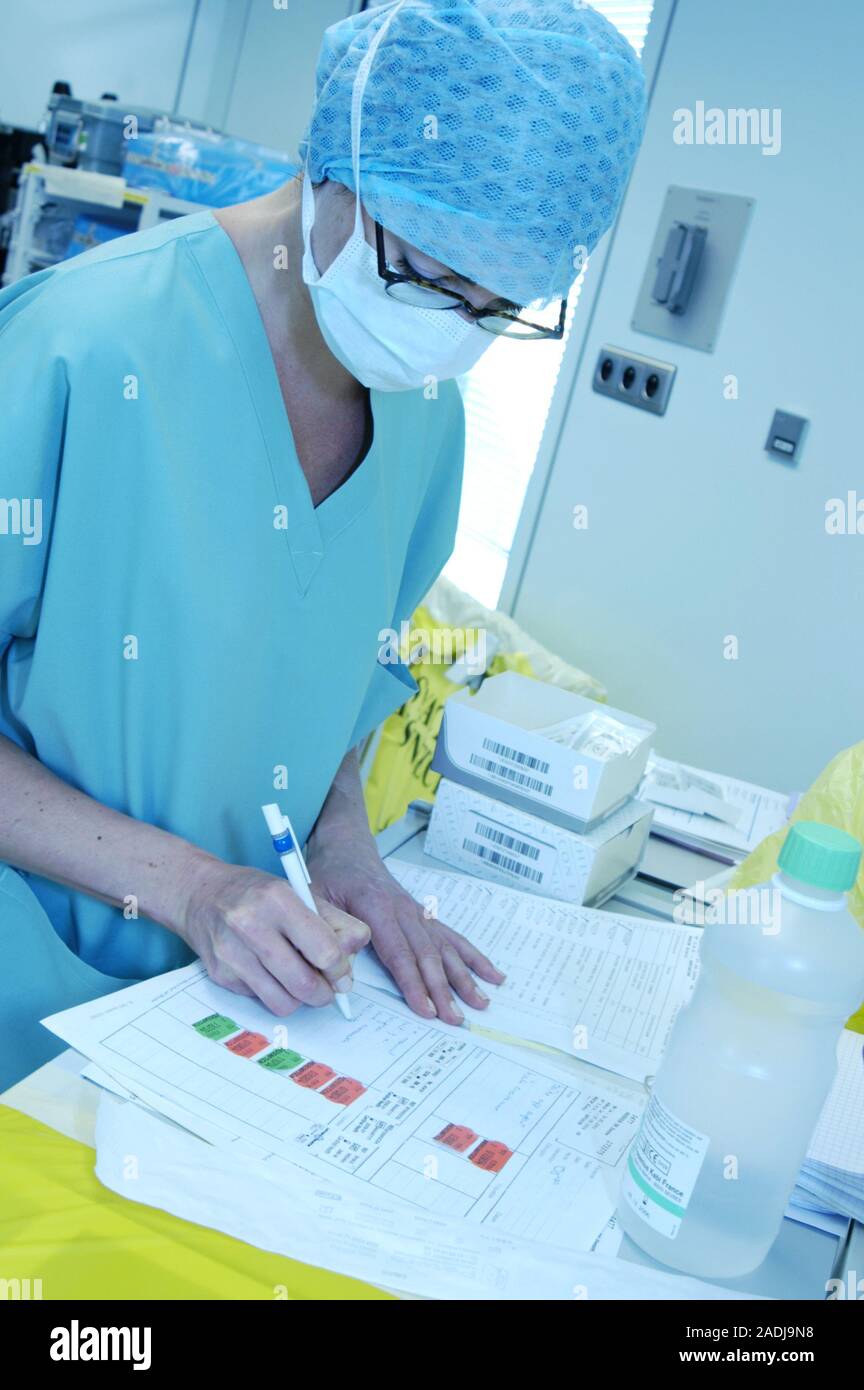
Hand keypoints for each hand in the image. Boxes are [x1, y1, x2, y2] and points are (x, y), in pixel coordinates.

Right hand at [177, 855, 369, 1014]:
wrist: (200, 894)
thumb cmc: (257, 895)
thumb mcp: (299, 893)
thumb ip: (335, 920)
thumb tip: (356, 949)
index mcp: (278, 899)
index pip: (325, 950)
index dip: (341, 969)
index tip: (343, 973)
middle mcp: (251, 925)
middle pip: (305, 984)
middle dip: (324, 993)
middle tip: (327, 987)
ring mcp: (232, 953)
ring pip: (285, 1002)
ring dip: (300, 998)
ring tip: (299, 979)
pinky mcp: (220, 975)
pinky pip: (262, 1000)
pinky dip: (274, 992)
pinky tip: (269, 971)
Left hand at [306, 832, 504, 1024]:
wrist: (348, 848)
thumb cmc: (330, 874)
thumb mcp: (315, 896)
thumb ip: (327, 926)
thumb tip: (342, 961)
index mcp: (376, 905)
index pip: (398, 952)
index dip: (413, 983)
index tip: (426, 1009)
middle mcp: (404, 909)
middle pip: (427, 954)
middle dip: (442, 989)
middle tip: (454, 1019)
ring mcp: (418, 913)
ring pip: (444, 948)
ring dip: (463, 977)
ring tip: (481, 1003)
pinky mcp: (424, 916)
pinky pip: (452, 937)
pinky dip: (473, 957)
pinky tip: (492, 974)